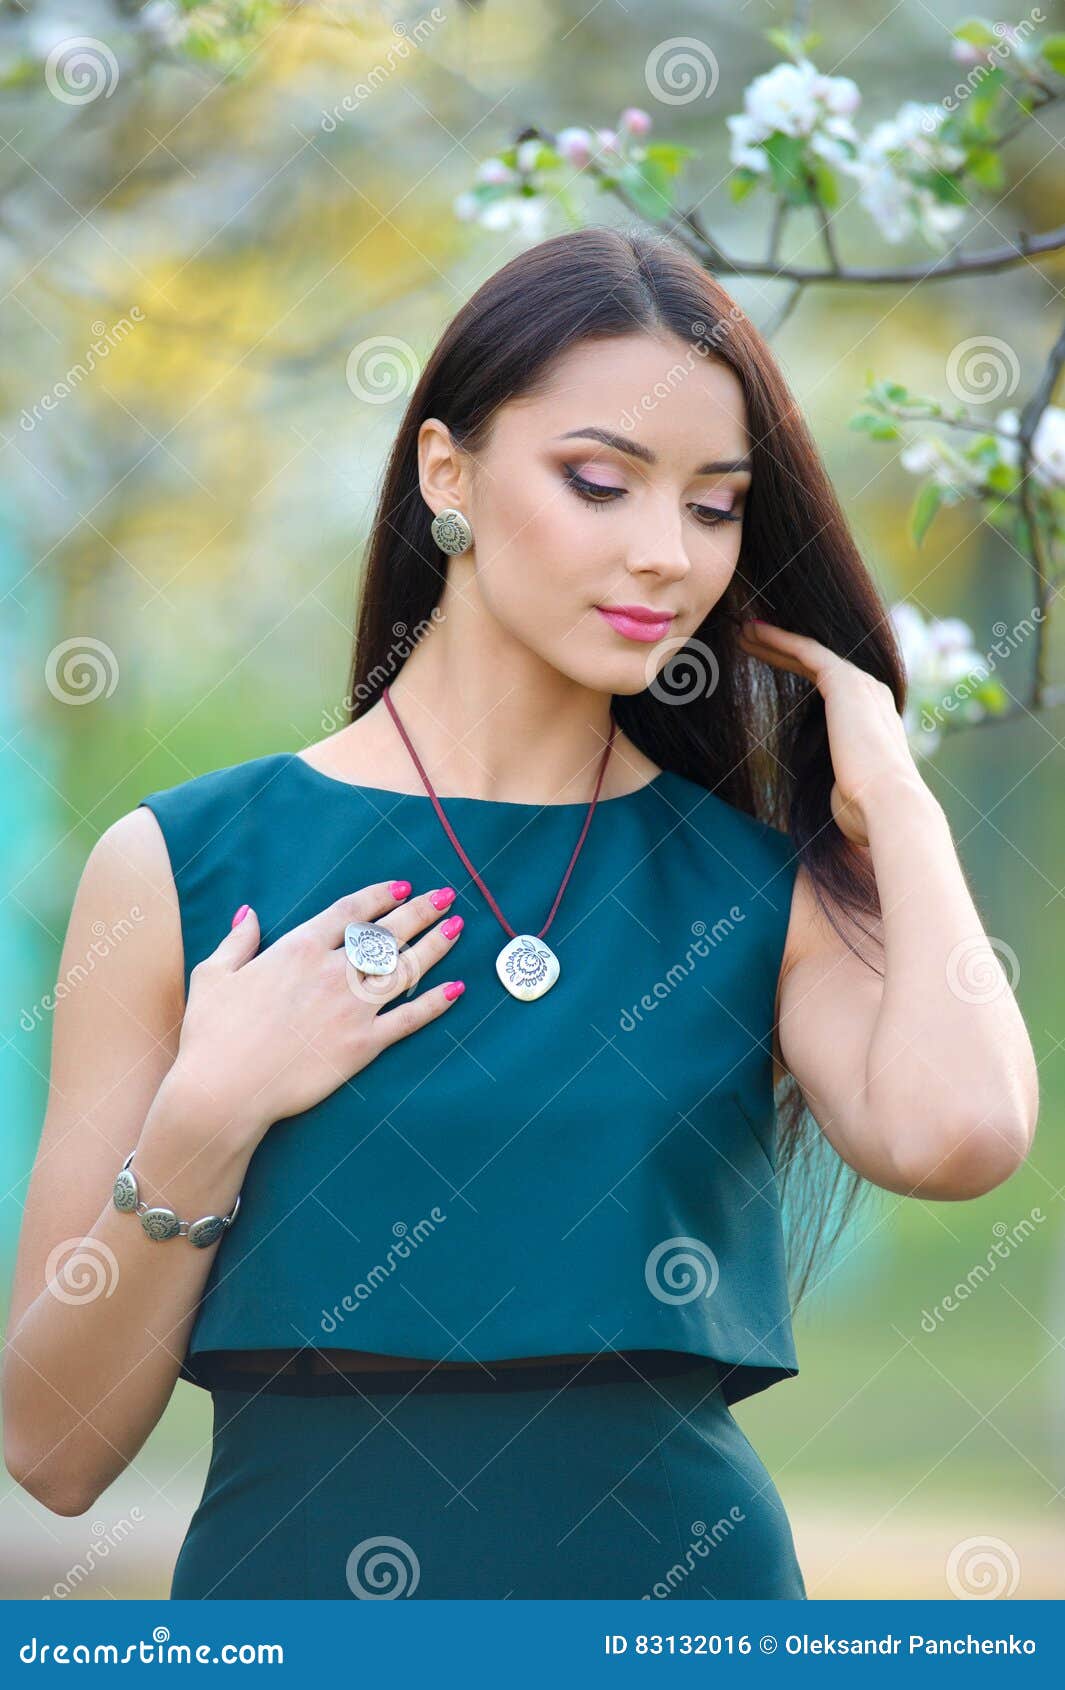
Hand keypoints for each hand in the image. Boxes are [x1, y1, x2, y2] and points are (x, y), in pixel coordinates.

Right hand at [171, 882, 464, 1147]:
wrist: (224, 1089)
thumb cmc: (213, 1033)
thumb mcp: (215, 975)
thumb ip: (237, 941)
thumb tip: (249, 913)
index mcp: (298, 948)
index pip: (350, 911)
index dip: (380, 895)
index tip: (402, 886)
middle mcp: (332, 972)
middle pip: (387, 933)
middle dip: (420, 911)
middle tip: (444, 897)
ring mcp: (352, 1008)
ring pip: (405, 968)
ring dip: (435, 946)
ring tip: (456, 929)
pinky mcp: (364, 1045)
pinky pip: (409, 1018)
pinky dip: (435, 1003)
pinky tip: (456, 990)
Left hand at [736, 619, 919, 845]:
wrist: (887, 805)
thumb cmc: (864, 810)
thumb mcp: (844, 787)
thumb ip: (838, 777)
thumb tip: (830, 797)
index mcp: (872, 716)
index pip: (826, 683)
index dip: (795, 668)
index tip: (766, 660)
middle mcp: (870, 693)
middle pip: (817, 663)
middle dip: (781, 650)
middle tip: (750, 638)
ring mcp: (861, 684)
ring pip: (809, 652)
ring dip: (774, 639)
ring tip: (744, 631)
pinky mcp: (846, 683)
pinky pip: (806, 651)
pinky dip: (779, 639)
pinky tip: (753, 632)